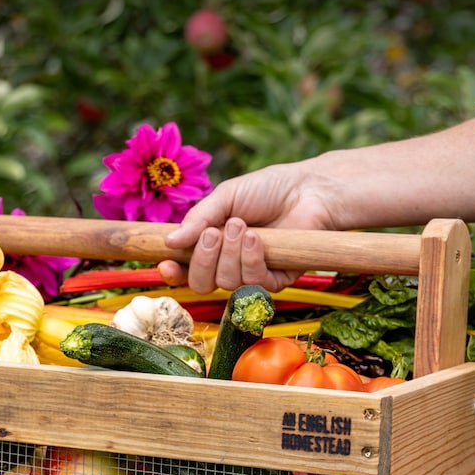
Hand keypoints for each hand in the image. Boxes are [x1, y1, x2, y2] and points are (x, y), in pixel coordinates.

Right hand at [160, 160, 338, 292]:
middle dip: (203, 260)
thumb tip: (169, 242)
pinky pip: (255, 283)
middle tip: (214, 233)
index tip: (166, 264)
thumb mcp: (225, 197)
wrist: (307, 190)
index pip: (185, 270)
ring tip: (242, 225)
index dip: (173, 273)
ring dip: (231, 254)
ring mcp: (251, 274)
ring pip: (227, 284)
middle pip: (201, 284)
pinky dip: (252, 259)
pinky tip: (257, 239)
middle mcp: (228, 264)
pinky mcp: (276, 280)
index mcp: (211, 246)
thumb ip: (198, 219)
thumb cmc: (267, 189)